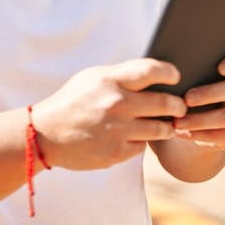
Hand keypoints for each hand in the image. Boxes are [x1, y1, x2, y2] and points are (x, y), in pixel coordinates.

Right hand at [31, 58, 188, 169]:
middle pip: (166, 104)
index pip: (152, 71)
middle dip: (178, 105)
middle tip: (179, 106)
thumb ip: (122, 76)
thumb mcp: (92, 78)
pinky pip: (142, 146)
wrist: (45, 134)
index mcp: (110, 80)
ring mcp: (117, 130)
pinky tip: (133, 136)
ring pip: (161, 129)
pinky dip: (141, 141)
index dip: (170, 73)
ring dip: (166, 126)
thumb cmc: (72, 101)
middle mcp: (117, 104)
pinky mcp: (116, 153)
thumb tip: (155, 75)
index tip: (175, 77)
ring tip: (164, 124)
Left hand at [171, 49, 224, 149]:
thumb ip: (190, 66)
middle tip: (186, 98)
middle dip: (209, 94)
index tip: (221, 67)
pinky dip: (200, 135)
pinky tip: (181, 132)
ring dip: (200, 120)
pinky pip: (224, 135)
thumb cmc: (192, 85)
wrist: (200, 116)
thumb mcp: (192, 74)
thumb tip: (169, 66)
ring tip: (177, 121)